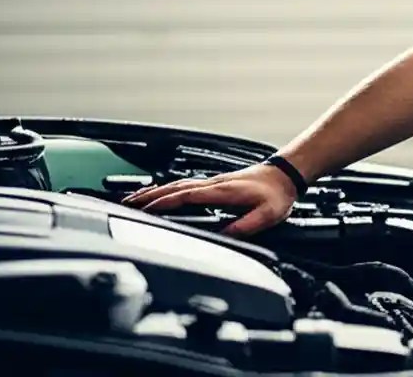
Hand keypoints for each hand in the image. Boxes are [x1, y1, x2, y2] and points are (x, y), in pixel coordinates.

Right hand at [120, 163, 300, 236]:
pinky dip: (167, 190)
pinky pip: (184, 186)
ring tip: (134, 199)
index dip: (164, 202)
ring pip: (177, 185)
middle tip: (126, 204)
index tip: (144, 209)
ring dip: (154, 191)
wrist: (286, 175)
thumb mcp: (266, 215)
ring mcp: (213, 182)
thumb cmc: (277, 194)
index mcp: (222, 191)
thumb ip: (245, 226)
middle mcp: (213, 184)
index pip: (185, 196)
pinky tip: (161, 194)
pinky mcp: (215, 184)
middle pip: (174, 188)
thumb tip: (224, 237)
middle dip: (148, 196)